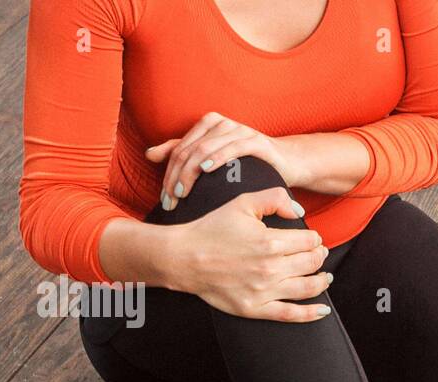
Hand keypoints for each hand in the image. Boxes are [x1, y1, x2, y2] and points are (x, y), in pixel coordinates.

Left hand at [147, 113, 296, 210]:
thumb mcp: (213, 160)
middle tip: (171, 202)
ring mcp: (238, 130)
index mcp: (207, 124)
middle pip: (188, 151)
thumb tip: (149, 154)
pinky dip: (217, 158)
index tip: (165, 201)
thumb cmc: (249, 164)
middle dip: (176, 178)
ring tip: (183, 193)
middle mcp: (220, 123)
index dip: (167, 175)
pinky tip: (205, 170)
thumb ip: (184, 154)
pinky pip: (231, 147)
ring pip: (204, 149)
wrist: (287, 164)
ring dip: (190, 173)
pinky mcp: (255, 140)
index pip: (179, 150)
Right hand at [168, 187, 332, 322]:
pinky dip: (312, 313)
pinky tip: (323, 309)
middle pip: (312, 263)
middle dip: (319, 256)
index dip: (314, 238)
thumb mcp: (242, 203)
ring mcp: (264, 291)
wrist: (183, 257)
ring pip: (308, 288)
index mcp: (271, 241)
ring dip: (322, 281)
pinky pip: (291, 315)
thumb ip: (274, 199)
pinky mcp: (255, 309)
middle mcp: (271, 268)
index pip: (310, 241)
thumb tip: (300, 211)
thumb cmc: (212, 229)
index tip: (311, 238)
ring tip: (324, 276)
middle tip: (317, 253)